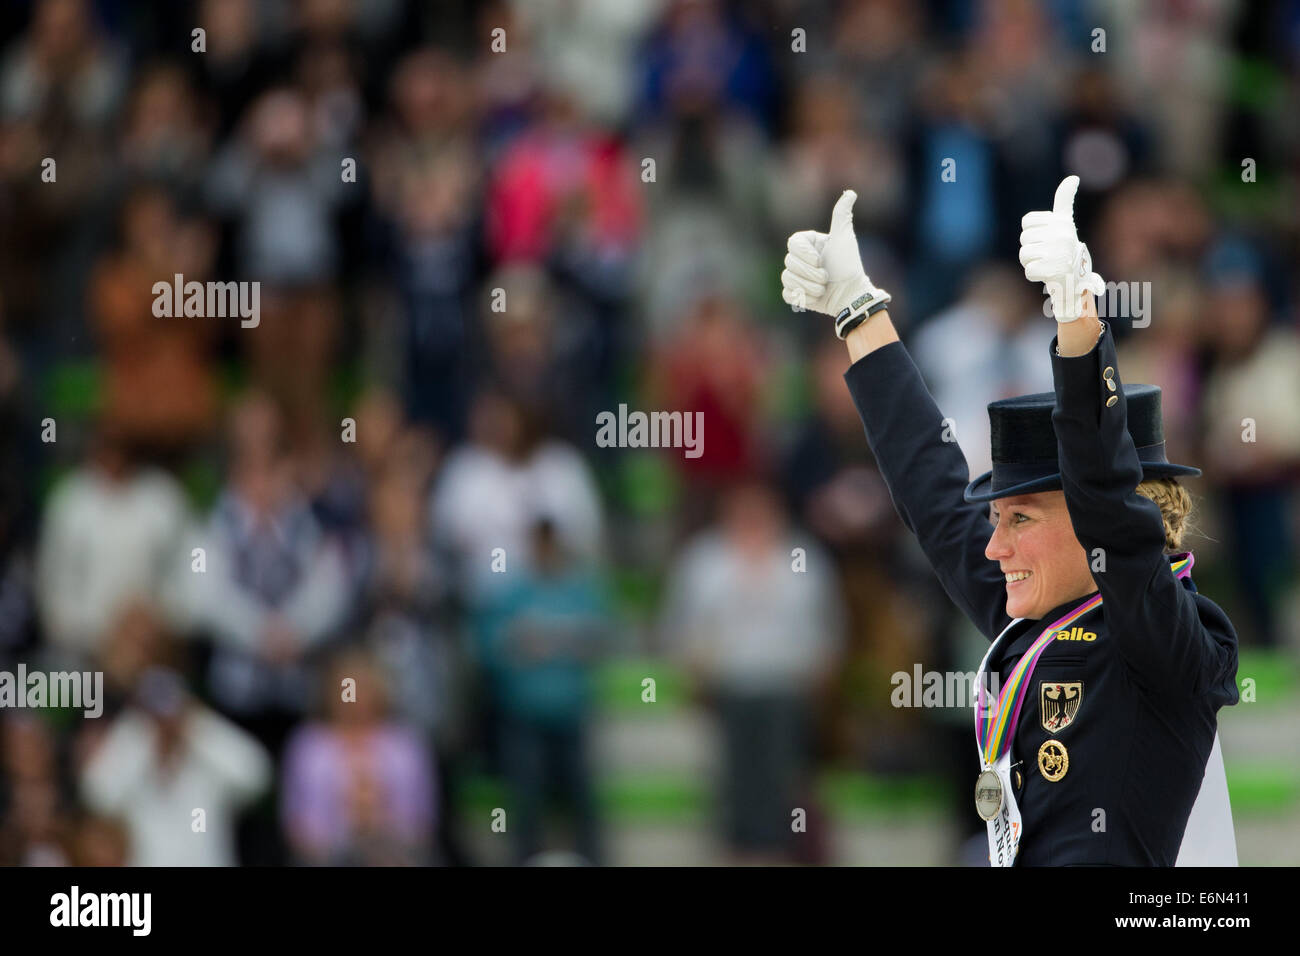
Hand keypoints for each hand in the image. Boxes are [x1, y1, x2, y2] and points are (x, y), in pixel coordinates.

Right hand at [783, 189, 890, 337]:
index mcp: (808, 244)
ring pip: (787, 278)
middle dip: (811, 273)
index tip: (820, 260)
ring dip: (809, 287)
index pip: (792, 244)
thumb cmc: (848, 265)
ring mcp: (796, 276)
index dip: (805, 255)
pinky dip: (803, 297)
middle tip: (826, 277)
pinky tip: (816, 297)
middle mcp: (800, 258)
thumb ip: (841, 215)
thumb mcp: (844, 238)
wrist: (850, 294)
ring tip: (824, 288)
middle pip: (789, 262)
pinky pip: (787, 293)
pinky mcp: (795, 293)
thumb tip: (850, 193)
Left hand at [1019, 175, 1104, 321]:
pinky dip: (1035, 275)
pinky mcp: (1054, 269)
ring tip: (1046, 263)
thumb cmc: (1065, 250)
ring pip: (1024, 254)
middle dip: (1030, 249)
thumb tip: (1073, 178)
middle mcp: (1063, 234)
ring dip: (1031, 262)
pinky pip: (1029, 270)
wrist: (1077, 280)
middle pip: (1023, 239)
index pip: (1027, 221)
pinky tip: (1047, 274)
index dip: (1030, 231)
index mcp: (1063, 222)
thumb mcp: (1064, 224)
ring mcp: (1059, 252)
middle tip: (1046, 254)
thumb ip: (1064, 201)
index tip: (1045, 236)